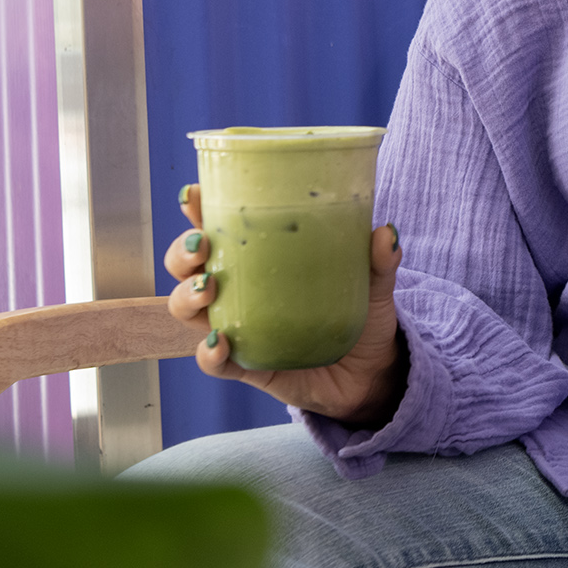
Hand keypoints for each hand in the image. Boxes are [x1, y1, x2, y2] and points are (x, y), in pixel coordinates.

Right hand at [162, 184, 407, 425]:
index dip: (198, 211)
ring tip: (209, 287)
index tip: (194, 195)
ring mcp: (237, 328)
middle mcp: (239, 292)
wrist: (368, 373)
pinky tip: (219, 342)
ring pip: (188, 310)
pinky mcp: (245, 367)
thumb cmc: (359, 316)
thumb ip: (379, 262)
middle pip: (188, 268)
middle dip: (182, 254)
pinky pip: (214, 362)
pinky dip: (209, 353)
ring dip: (188, 296)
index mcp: (260, 260)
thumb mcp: (373, 285)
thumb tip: (386, 233)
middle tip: (200, 245)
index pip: (219, 229)